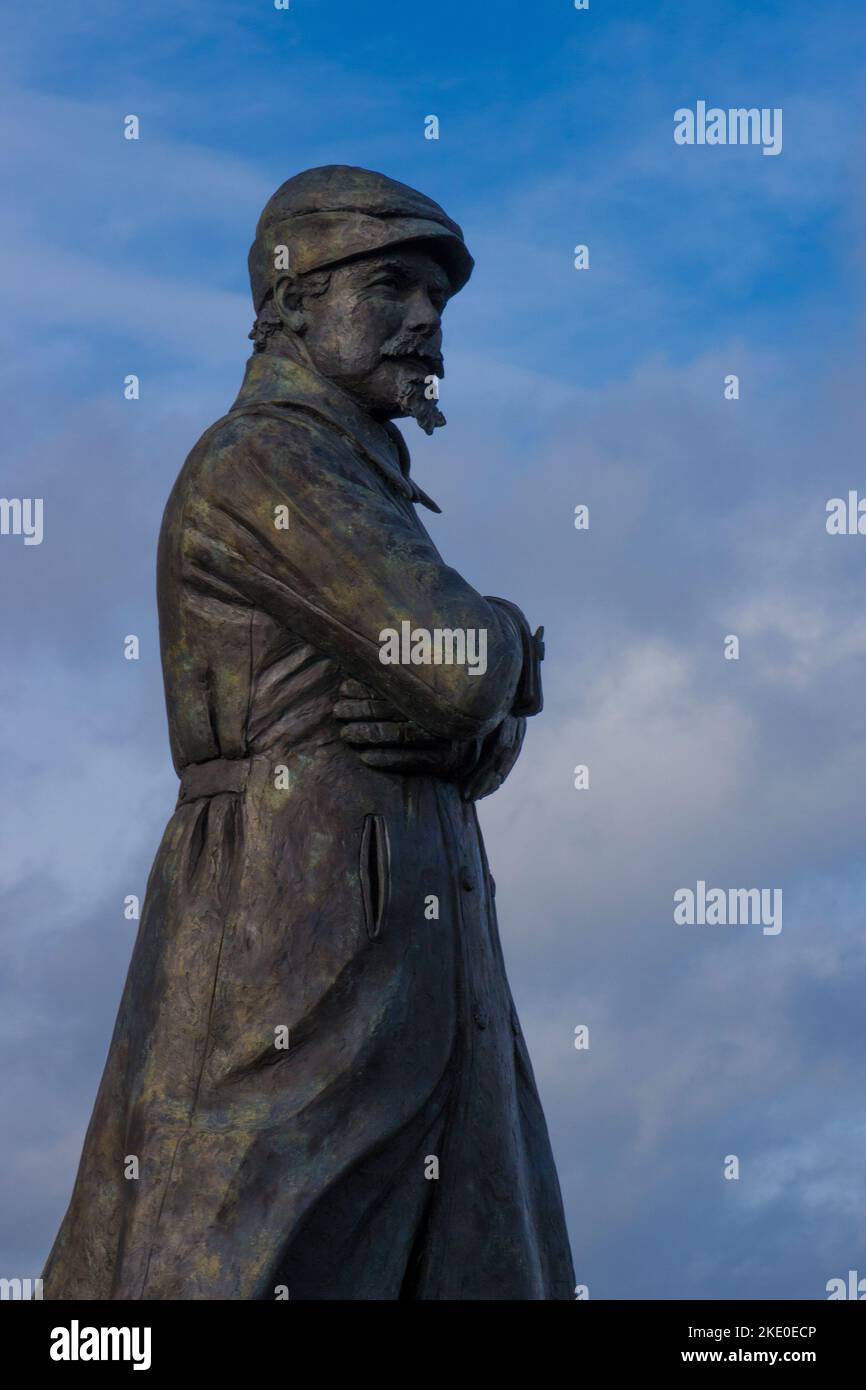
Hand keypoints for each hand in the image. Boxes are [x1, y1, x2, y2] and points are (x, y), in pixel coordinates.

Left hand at [333, 678, 478, 775]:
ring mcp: (447, 736)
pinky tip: (365, 757)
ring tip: (345, 734)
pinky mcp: (446, 761)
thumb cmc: (443, 706)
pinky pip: (413, 761)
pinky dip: (387, 759)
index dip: (367, 687)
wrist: (481, 741)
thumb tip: (365, 655)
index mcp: (437, 690)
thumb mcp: (430, 684)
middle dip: (361, 710)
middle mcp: (442, 711)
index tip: (343, 687)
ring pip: (400, 734)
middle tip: (337, 710)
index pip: (395, 686)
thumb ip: (405, 673)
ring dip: (368, 735)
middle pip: (394, 709)